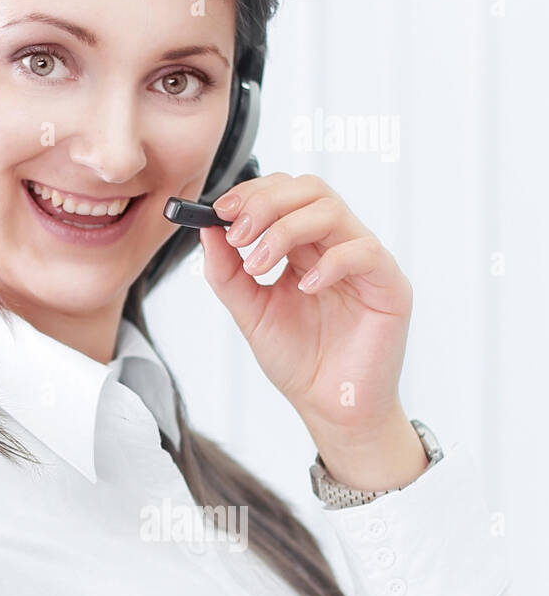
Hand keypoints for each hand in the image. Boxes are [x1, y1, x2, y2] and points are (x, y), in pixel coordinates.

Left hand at [200, 172, 426, 491]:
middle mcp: (336, 245)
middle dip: (266, 203)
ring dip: (286, 230)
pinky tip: (304, 288)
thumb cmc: (296, 359)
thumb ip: (226, 272)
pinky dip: (329, 262)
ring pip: (332, 211)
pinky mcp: (389, 285)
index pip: (284, 192)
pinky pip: (364, 251)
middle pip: (310, 189)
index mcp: (305, 246)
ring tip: (259, 266)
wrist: (329, 406)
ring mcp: (365, 262)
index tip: (218, 211)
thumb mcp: (249, 311)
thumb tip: (206, 228)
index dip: (252, 193)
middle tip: (237, 233)